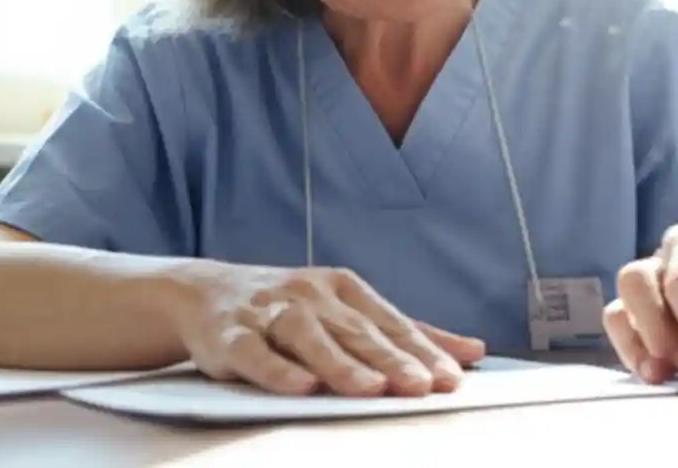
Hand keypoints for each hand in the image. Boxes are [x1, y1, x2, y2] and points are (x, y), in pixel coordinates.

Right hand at [172, 263, 485, 396]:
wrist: (204, 293)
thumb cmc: (289, 308)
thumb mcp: (349, 311)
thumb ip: (408, 333)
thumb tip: (473, 351)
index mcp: (343, 288)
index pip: (391, 323)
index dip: (423, 350)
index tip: (452, 377)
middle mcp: (310, 295)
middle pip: (357, 331)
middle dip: (393, 359)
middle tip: (423, 385)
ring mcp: (270, 311)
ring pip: (310, 338)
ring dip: (342, 365)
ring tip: (372, 388)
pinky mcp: (231, 334)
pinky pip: (256, 354)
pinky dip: (279, 371)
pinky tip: (302, 388)